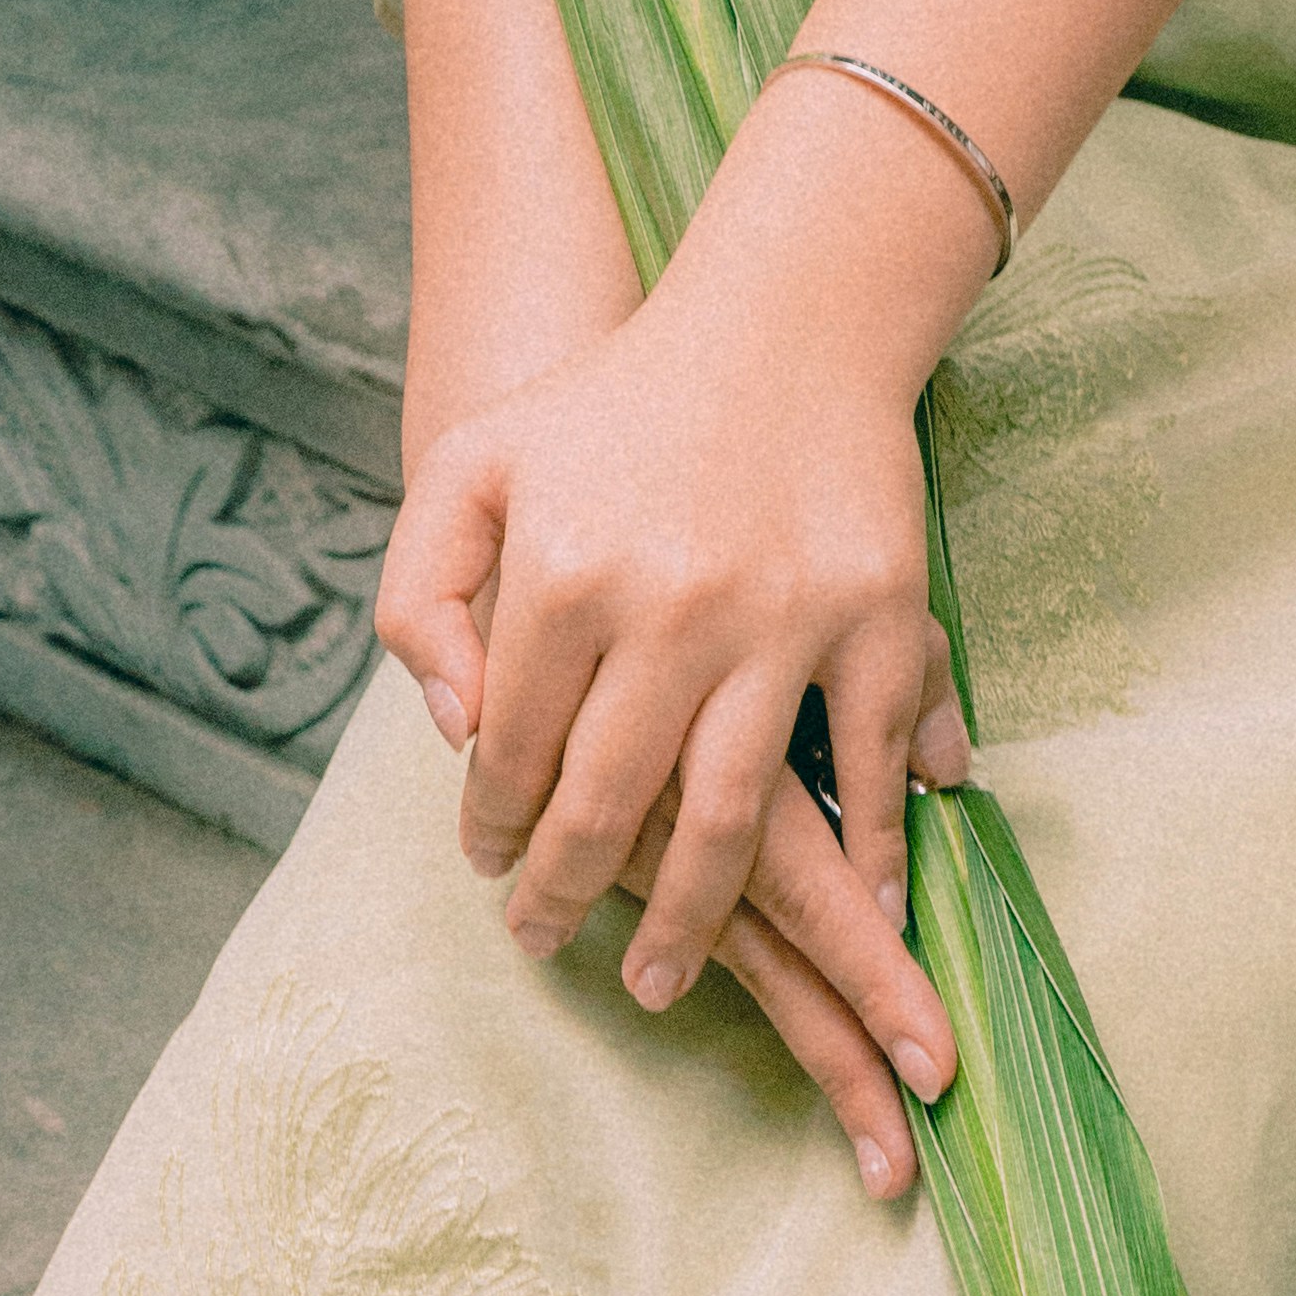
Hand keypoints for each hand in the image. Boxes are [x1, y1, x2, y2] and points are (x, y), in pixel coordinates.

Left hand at [375, 267, 976, 1177]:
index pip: (508, 752)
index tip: (489, 868)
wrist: (785, 318)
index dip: (490, 826)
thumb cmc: (614, 400)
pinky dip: (864, 851)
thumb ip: (420, 592)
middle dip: (567, 896)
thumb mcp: (472, 463)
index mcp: (562, 575)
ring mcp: (781, 616)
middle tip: (546, 942)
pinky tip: (848, 911)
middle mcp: (668, 607)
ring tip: (660, 976)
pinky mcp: (875, 612)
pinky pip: (864, 762)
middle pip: (607, 807)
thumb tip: (449, 729)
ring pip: (729, 818)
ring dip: (691, 918)